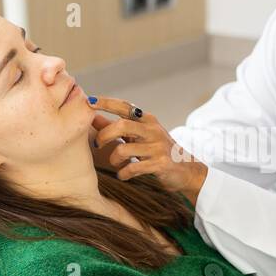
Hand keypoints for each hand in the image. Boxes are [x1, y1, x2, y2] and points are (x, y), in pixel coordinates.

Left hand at [87, 96, 207, 203]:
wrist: (185, 170)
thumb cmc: (156, 151)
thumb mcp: (138, 136)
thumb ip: (116, 127)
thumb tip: (92, 117)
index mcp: (147, 120)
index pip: (125, 106)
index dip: (107, 103)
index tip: (90, 101)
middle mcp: (153, 130)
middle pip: (122, 126)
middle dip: (104, 135)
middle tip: (98, 145)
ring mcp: (158, 147)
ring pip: (124, 149)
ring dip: (114, 159)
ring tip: (115, 163)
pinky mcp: (160, 164)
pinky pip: (133, 168)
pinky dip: (123, 173)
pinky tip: (123, 175)